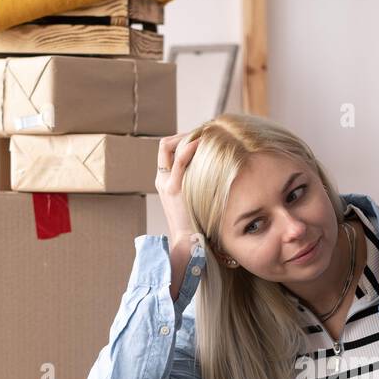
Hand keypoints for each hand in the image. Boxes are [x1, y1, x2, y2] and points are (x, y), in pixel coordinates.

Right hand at [155, 132, 202, 285]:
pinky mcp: (174, 188)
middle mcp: (162, 180)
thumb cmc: (197, 225)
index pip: (166, 150)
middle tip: (204, 134)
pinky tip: (203, 143)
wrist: (188, 244)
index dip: (182, 140)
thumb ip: (198, 186)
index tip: (201, 139)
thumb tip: (216, 174)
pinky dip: (190, 147)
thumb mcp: (195, 201)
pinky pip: (179, 160)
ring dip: (188, 136)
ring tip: (206, 134)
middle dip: (184, 135)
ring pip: (169, 146)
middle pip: (165, 144)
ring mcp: (166, 183)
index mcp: (165, 182)